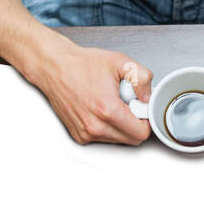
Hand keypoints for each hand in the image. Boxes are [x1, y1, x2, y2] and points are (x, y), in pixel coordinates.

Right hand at [33, 40, 153, 144]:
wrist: (55, 68)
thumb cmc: (81, 65)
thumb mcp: (120, 62)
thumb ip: (143, 79)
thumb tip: (148, 98)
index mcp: (108, 110)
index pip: (141, 133)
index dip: (146, 120)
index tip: (141, 109)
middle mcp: (95, 126)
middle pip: (131, 140)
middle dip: (134, 124)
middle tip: (127, 105)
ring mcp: (86, 133)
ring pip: (117, 141)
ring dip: (120, 126)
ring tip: (111, 105)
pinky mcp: (79, 136)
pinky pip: (103, 139)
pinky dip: (106, 128)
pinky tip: (100, 110)